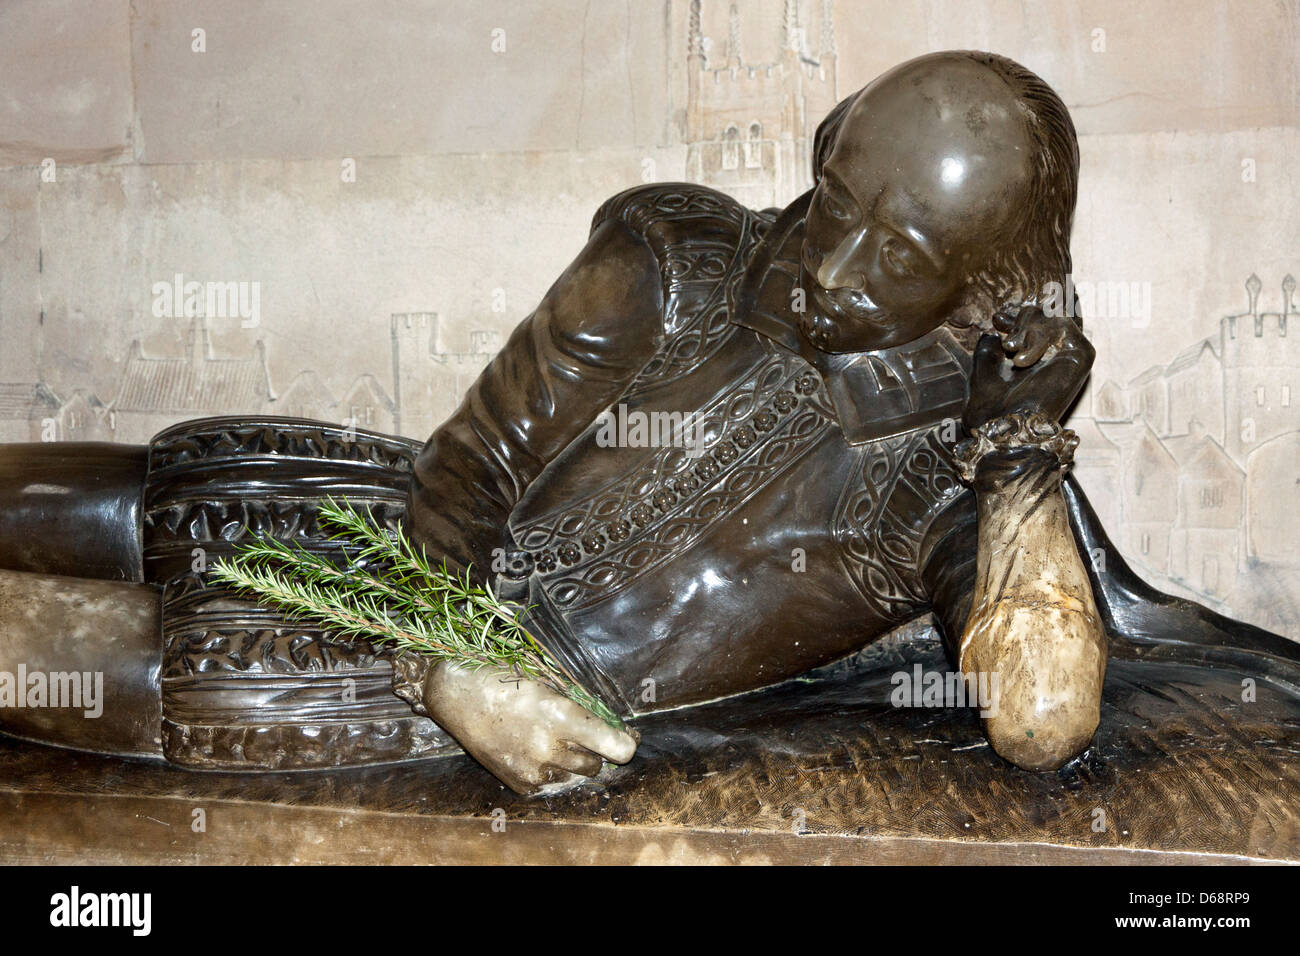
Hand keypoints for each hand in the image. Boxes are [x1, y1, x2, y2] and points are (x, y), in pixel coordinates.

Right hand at [422, 661, 637, 794]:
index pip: (617, 748)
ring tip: (554, 739)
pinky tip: (535, 750)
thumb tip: (612, 724)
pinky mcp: (520, 784)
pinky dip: (551, 771)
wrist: (456, 697)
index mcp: (561, 716)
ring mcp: (533, 770)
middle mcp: (550, 748)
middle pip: (597, 765)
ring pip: (575, 776)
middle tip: (581, 732)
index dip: (626, 741)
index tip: (626, 735)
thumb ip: (579, 704)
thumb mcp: (546, 681)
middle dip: (594, 749)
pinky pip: (552, 784)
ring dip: (573, 761)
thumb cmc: (502, 679)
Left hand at [963, 305, 1093, 431]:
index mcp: (1037, 364)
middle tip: (1005, 337)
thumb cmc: (991, 409)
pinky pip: (1062, 327)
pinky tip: (1021, 360)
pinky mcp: (1081, 356)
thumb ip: (988, 351)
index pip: (1034, 327)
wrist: (1003, 427)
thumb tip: (991, 333)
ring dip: (1026, 329)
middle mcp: (1056, 359)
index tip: (998, 320)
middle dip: (1022, 319)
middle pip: (1046, 317)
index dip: (1017, 319)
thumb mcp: (982, 372)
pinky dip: (1037, 339)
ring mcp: (1070, 357)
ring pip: (1053, 319)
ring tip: (1011, 349)